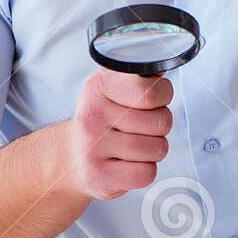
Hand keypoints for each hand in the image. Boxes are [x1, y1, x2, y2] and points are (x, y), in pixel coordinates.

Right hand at [62, 69, 172, 199]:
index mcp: (98, 86)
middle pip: (161, 122)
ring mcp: (91, 146)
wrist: (72, 156)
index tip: (152, 100)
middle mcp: (92, 114)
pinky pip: (146, 173)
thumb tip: (164, 62)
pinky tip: (127, 164)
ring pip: (157, 148)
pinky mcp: (96, 175)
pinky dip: (144, 171)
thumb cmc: (103, 121)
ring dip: (153, 150)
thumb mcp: (115, 89)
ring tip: (133, 146)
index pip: (151, 91)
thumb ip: (142, 76)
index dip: (162, 96)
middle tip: (141, 128)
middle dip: (160, 126)